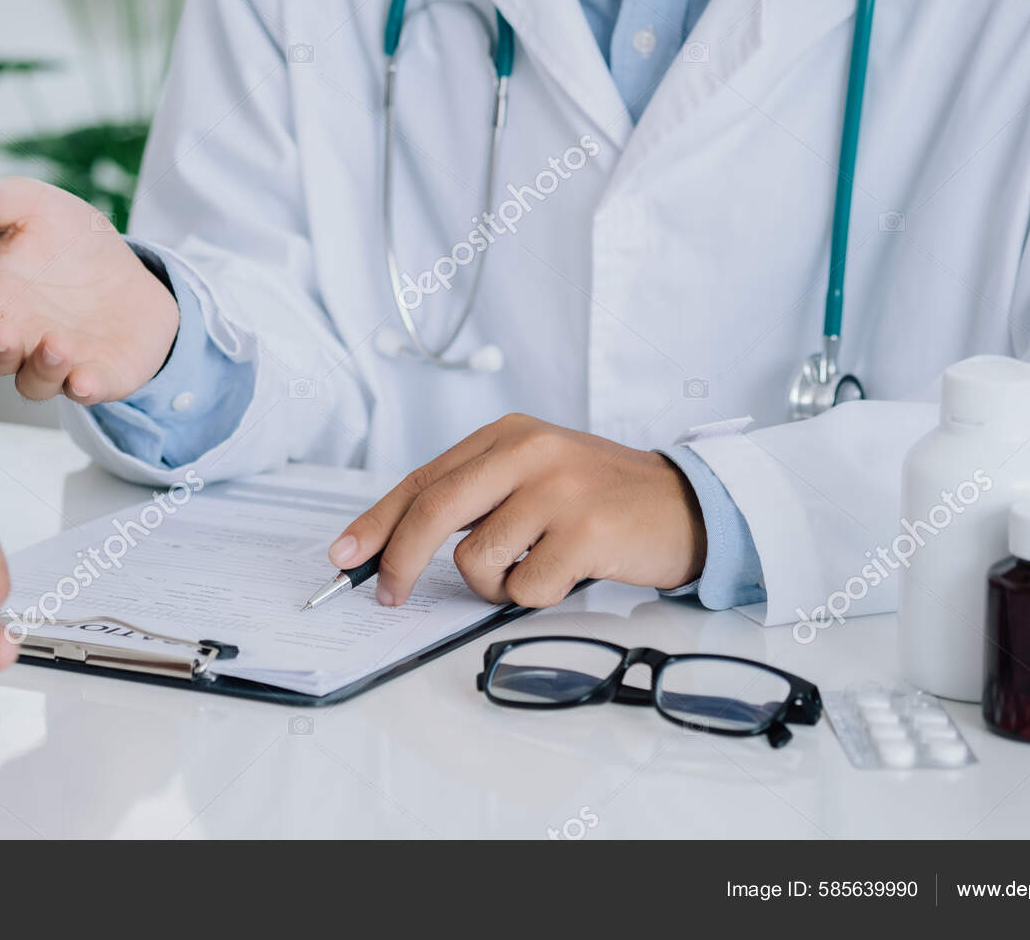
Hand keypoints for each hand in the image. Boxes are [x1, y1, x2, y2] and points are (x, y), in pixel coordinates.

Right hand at [0, 173, 179, 402]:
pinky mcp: (99, 375)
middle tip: (2, 332)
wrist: (127, 269)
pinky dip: (85, 389)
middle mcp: (20, 338)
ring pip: (37, 381)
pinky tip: (86, 380)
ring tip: (56, 343)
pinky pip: (87, 390)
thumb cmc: (67, 241)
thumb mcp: (34, 207)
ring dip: (43, 368)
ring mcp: (58, 363)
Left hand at [328, 414, 705, 606]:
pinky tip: (566, 574)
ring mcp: (559, 490)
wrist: (685, 505)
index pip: (424, 479)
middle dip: (397, 560)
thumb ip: (474, 496)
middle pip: (434, 511)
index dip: (376, 522)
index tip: (344, 556)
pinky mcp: (585, 532)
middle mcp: (530, 451)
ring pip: (477, 561)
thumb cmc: (597, 498)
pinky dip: (534, 596)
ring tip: (533, 567)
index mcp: (508, 433)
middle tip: (387, 594)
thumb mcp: (532, 475)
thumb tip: (392, 542)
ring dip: (493, 585)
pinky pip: (523, 588)